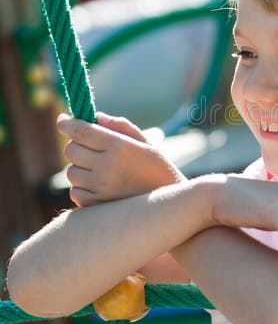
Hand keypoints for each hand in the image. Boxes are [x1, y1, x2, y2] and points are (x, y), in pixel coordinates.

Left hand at [57, 112, 184, 206]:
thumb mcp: (146, 144)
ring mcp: (101, 188)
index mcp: (120, 147)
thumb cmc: (158, 171)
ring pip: (71, 172)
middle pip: (71, 150)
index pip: (82, 131)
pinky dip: (82, 187)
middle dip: (75, 145)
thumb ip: (121, 127)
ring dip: (79, 168)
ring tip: (97, 169)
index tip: (62, 120)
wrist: (170, 206)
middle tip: (87, 147)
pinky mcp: (97, 206)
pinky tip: (98, 186)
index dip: (68, 123)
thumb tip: (96, 117)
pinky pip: (75, 192)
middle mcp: (108, 166)